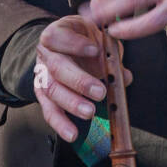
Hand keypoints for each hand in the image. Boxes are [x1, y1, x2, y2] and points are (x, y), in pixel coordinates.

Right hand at [33, 15, 131, 142]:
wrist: (65, 47)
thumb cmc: (84, 41)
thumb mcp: (97, 38)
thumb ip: (111, 54)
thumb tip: (124, 77)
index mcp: (57, 33)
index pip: (57, 35)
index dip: (74, 43)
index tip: (94, 49)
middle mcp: (46, 54)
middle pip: (57, 66)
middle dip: (79, 80)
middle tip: (99, 91)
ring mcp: (42, 75)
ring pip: (52, 90)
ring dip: (71, 103)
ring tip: (89, 112)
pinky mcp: (43, 95)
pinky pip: (49, 110)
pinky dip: (61, 123)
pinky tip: (72, 133)